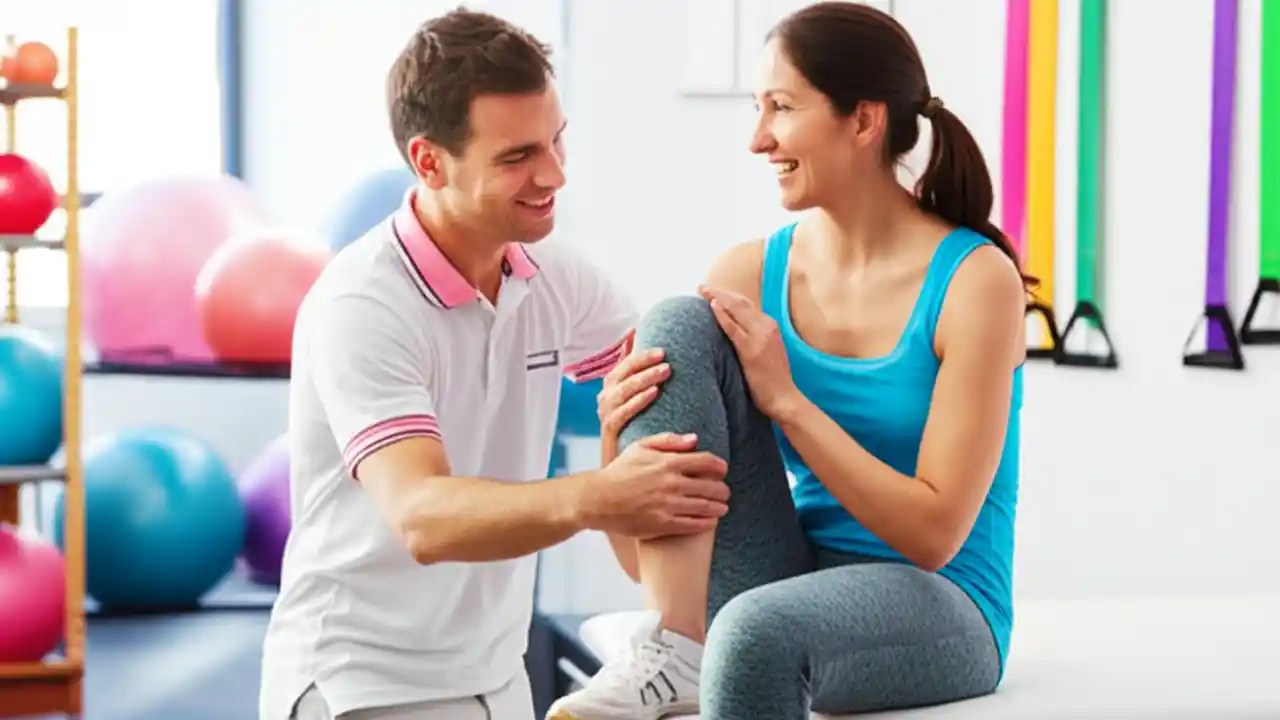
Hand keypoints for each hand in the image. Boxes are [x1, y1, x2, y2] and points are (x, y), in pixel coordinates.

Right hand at [581, 432, 729, 537]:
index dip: (720, 466)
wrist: (598, 499)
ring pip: (706, 507)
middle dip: (723, 490)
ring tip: (723, 508)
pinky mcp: (663, 524)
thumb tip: (694, 439)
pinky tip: (711, 522)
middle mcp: (671, 484)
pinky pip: (693, 525)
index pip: (706, 462)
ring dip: (719, 508)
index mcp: (667, 463)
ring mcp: (668, 505)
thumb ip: (668, 441)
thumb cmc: (619, 472)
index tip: (722, 470)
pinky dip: (707, 523)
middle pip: (711, 487)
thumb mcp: (640, 448)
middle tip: (724, 492)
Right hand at [597, 340, 669, 443]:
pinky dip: (637, 401)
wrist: (621, 466)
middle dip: (642, 361)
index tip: (660, 348)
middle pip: (621, 374)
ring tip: (664, 371)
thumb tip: (663, 361)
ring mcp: (605, 414)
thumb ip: (646, 385)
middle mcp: (606, 398)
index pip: (623, 365)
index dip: (639, 354)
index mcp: (612, 388)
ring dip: (644, 378)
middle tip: (664, 356)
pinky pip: (622, 413)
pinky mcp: (609, 430)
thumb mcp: (640, 406)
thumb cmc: (634, 432)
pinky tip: (653, 392)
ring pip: (622, 391)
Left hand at [697, 284, 802, 419]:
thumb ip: (755, 338)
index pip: (746, 304)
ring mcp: (759, 337)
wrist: (784, 397)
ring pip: (736, 310)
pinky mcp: (751, 350)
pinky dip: (722, 315)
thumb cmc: (774, 379)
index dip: (729, 296)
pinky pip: (733, 328)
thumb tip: (736, 331)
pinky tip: (712, 306)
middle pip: (740, 302)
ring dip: (717, 298)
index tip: (714, 291)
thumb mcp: (768, 351)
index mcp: (770, 326)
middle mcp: (767, 327)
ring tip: (702, 291)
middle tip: (702, 287)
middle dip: (720, 292)